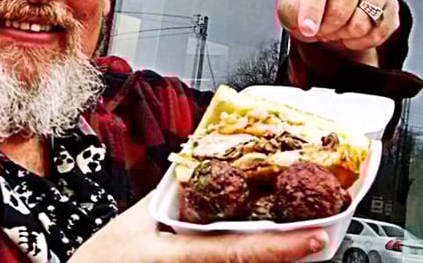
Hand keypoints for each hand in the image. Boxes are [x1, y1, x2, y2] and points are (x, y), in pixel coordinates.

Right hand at [70, 195, 328, 262]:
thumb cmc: (104, 260)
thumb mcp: (135, 223)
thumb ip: (170, 198)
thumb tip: (197, 169)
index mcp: (180, 255)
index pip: (240, 251)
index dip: (283, 245)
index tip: (318, 236)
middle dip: (285, 253)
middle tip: (318, 236)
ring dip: (269, 256)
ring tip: (297, 242)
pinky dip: (246, 259)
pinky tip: (265, 248)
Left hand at [277, 0, 398, 63]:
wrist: (331, 1)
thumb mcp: (289, 0)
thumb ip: (290, 8)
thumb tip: (305, 22)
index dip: (311, 10)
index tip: (306, 29)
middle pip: (340, 9)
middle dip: (326, 27)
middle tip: (320, 27)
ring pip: (361, 23)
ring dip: (344, 35)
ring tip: (336, 27)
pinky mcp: (390, 3)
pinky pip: (378, 33)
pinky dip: (362, 41)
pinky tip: (351, 33)